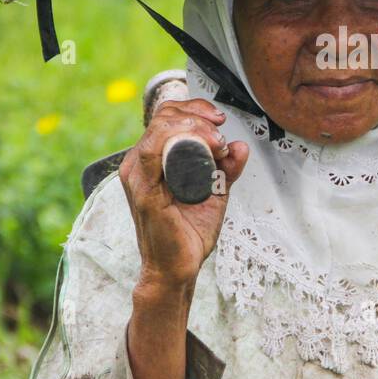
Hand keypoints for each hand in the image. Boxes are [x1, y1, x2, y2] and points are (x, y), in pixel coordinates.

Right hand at [118, 97, 248, 298]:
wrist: (177, 269)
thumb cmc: (187, 234)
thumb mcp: (215, 192)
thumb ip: (227, 169)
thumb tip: (239, 147)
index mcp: (151, 161)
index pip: (166, 117)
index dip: (194, 109)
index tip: (219, 118)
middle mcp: (139, 164)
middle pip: (163, 115)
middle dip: (198, 114)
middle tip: (220, 131)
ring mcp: (138, 176)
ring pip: (159, 128)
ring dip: (194, 126)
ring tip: (217, 143)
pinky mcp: (144, 191)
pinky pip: (153, 152)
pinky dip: (181, 141)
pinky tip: (205, 148)